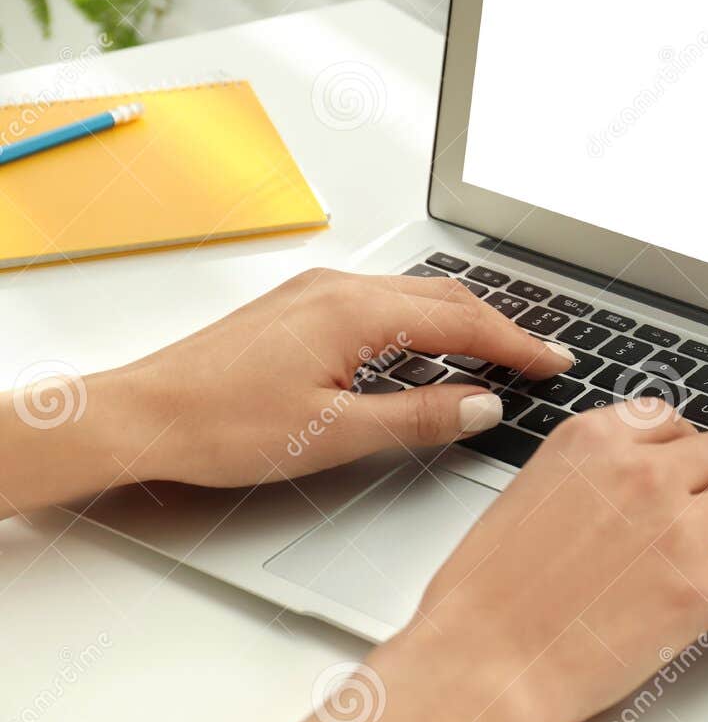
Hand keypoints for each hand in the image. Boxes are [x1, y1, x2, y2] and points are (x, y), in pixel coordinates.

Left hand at [38, 269, 572, 498]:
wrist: (139, 415)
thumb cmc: (218, 425)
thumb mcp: (332, 434)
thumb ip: (418, 417)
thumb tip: (481, 405)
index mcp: (355, 311)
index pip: (462, 324)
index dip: (516, 345)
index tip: (554, 363)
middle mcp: (339, 287)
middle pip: (445, 299)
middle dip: (500, 327)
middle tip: (539, 358)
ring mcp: (316, 290)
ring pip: (414, 297)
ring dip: (462, 323)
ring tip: (497, 355)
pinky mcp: (299, 305)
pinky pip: (382, 303)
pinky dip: (422, 324)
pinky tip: (426, 353)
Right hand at [273, 399, 707, 721]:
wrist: (482, 663)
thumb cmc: (483, 597)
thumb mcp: (526, 495)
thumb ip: (583, 475)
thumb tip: (620, 482)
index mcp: (593, 441)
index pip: (667, 419)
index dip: (686, 444)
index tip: (692, 458)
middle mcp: (643, 473)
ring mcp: (679, 530)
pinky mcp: (702, 590)